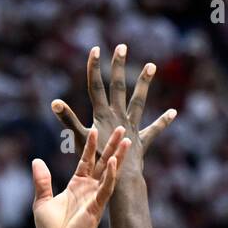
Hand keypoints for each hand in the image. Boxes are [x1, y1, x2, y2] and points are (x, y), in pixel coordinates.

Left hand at [32, 126, 130, 227]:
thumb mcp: (41, 202)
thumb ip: (42, 181)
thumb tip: (36, 161)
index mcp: (76, 186)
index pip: (86, 161)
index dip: (90, 145)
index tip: (95, 128)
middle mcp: (88, 190)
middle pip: (102, 162)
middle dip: (111, 145)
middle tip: (122, 128)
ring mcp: (94, 198)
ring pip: (109, 172)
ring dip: (117, 156)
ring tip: (127, 140)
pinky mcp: (96, 207)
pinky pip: (105, 189)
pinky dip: (110, 175)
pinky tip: (114, 162)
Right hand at [52, 45, 176, 174]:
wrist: (121, 180)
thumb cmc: (98, 163)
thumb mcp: (79, 139)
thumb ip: (68, 119)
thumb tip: (54, 102)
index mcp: (102, 114)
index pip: (96, 86)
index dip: (94, 67)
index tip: (95, 49)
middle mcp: (118, 116)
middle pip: (118, 86)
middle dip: (119, 66)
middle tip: (122, 47)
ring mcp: (131, 127)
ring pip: (139, 101)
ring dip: (144, 83)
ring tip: (152, 65)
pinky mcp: (141, 141)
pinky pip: (154, 130)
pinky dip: (163, 121)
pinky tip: (173, 112)